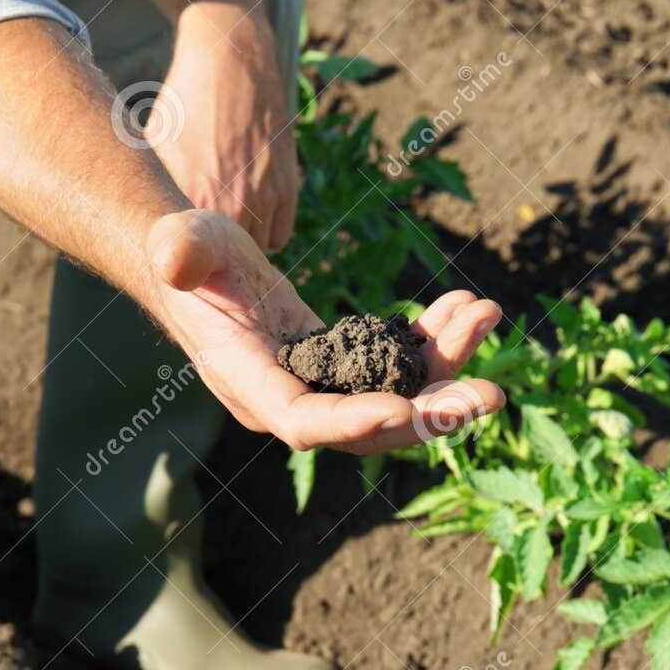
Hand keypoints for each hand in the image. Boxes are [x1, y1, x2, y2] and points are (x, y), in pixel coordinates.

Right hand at [144, 210, 504, 453]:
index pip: (305, 420)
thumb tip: (176, 261)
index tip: (406, 410)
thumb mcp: (182, 242)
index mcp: (250, 382)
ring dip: (449, 363)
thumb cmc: (188, 253)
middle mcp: (292, 401)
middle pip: (371, 427)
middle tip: (493, 395)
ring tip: (488, 313)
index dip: (354, 421)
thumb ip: (180, 250)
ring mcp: (325, 387)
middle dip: (434, 413)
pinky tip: (466, 306)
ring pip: (400, 395)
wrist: (202, 265)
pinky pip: (401, 365)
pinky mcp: (347, 366)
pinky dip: (436, 340)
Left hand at [151, 5, 298, 252]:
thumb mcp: (153, 146)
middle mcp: (231, 201)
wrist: (230, 60)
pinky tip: (248, 216)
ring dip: (242, 248)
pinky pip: (279, 234)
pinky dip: (266, 232)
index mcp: (191, 196)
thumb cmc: (183, 102)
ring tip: (224, 235)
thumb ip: (152, 192)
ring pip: (256, 252)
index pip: (190, 257)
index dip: (184, 261)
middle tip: (201, 252)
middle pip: (225, 260)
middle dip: (213, 259)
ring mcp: (265, 194)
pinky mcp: (288, 185)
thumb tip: (141, 228)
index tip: (178, 258)